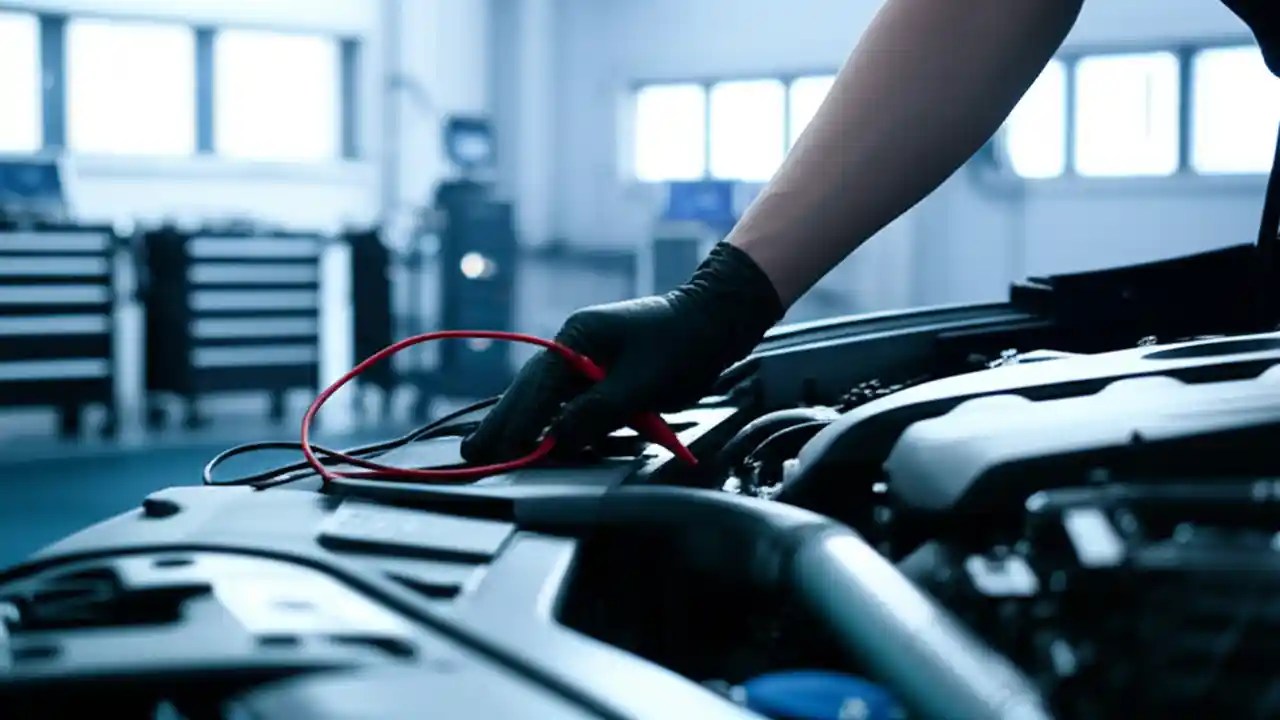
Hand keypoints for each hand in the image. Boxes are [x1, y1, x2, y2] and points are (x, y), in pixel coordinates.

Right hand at [460, 243, 784, 462]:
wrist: (714, 320)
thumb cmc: (683, 345)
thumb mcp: (642, 383)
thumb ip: (598, 412)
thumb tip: (558, 438)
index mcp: (576, 337)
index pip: (537, 389)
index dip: (516, 424)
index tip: (495, 451)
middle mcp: (573, 344)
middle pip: (529, 390)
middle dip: (502, 424)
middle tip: (471, 452)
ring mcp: (585, 357)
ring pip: (543, 396)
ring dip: (520, 424)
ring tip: (489, 449)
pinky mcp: (600, 371)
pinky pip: (566, 399)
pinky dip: (548, 420)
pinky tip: (533, 438)